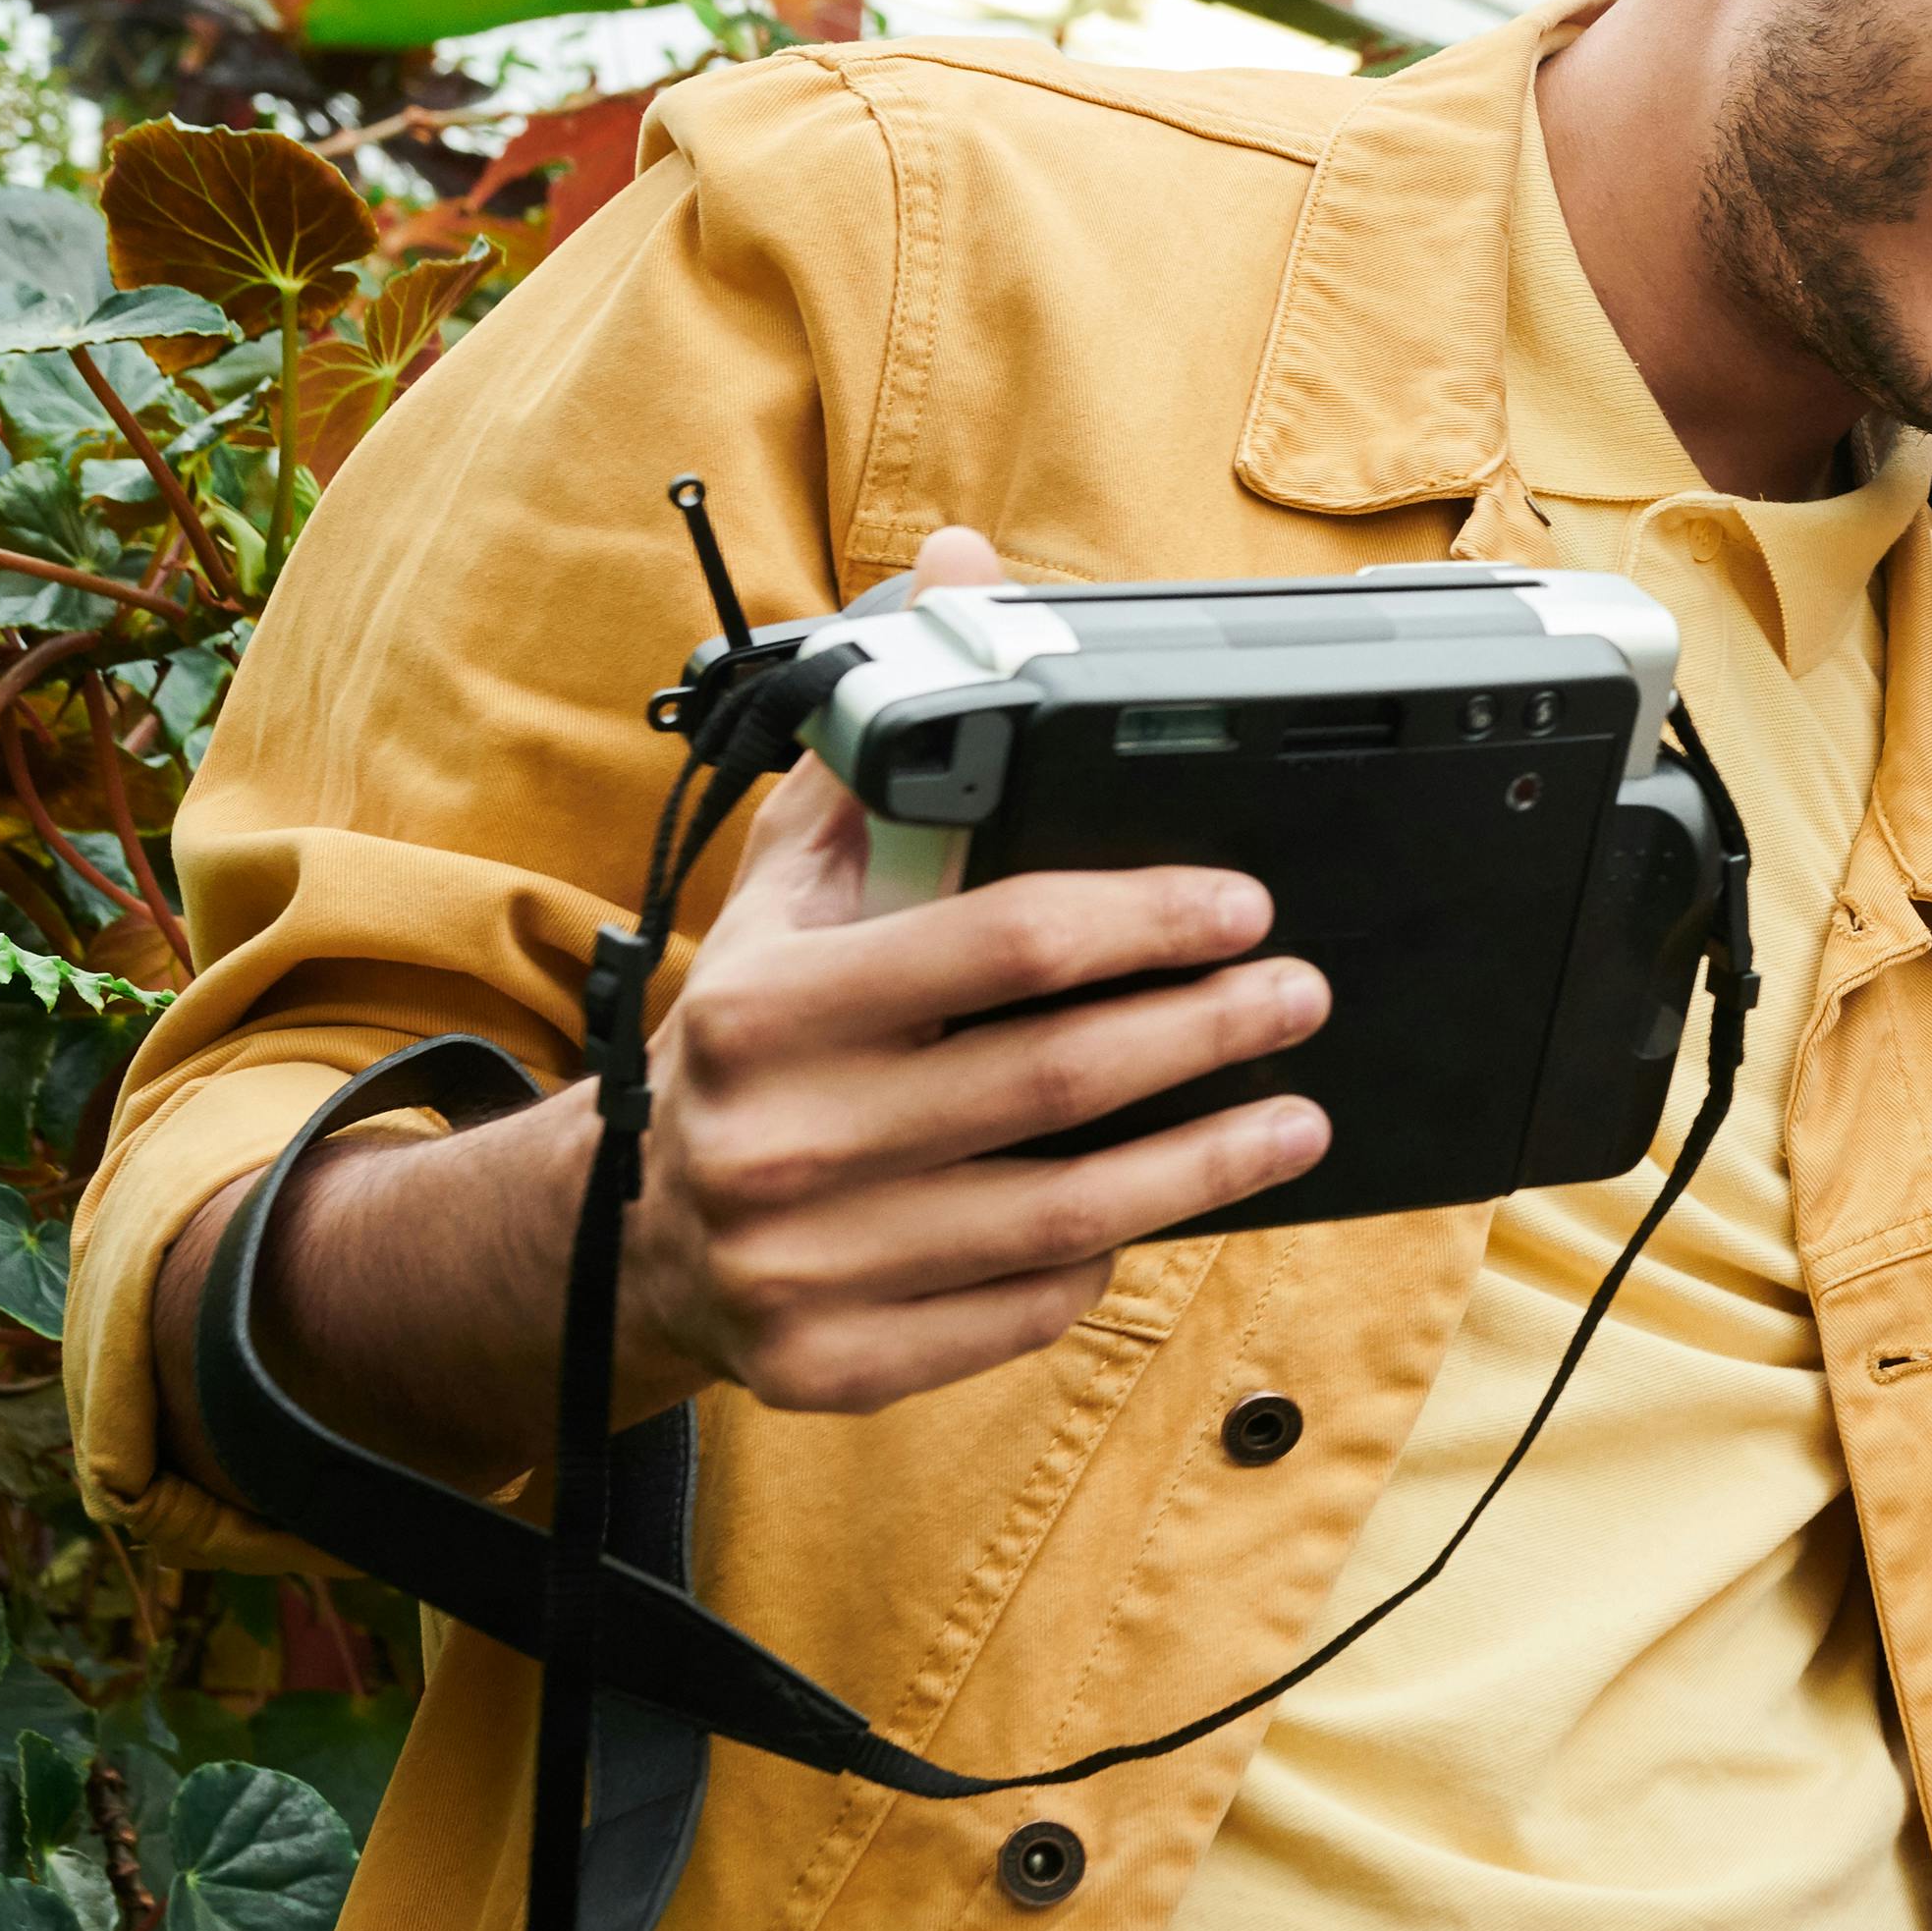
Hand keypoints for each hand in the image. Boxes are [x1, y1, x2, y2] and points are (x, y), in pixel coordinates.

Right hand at [625, 528, 1335, 1413]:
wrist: (631, 1232)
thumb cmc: (757, 1032)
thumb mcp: (793, 883)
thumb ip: (885, 736)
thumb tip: (959, 564)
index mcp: (766, 1004)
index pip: (1004, 944)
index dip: (1148, 920)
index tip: (1245, 906)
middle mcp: (775, 1139)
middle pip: (1061, 1077)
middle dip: (1211, 1031)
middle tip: (1300, 996)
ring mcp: (804, 1265)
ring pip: (1069, 1211)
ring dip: (1210, 1160)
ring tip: (1297, 1112)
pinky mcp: (835, 1366)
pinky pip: (1025, 1304)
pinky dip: (1107, 1255)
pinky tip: (1163, 1209)